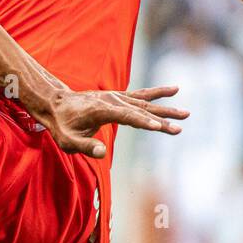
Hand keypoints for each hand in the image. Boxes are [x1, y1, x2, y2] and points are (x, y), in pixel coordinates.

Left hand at [36, 85, 187, 157]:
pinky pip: (141, 95)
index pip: (125, 116)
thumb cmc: (61, 125)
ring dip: (165, 109)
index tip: (159, 128)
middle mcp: (111, 100)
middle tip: (179, 129)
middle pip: (140, 111)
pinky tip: (175, 90)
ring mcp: (116, 97)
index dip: (142, 122)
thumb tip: (102, 153)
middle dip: (160, 121)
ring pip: (144, 104)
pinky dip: (158, 93)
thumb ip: (85, 146)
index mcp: (100, 110)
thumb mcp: (67, 141)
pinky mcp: (119, 97)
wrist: (57, 104)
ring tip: (186, 114)